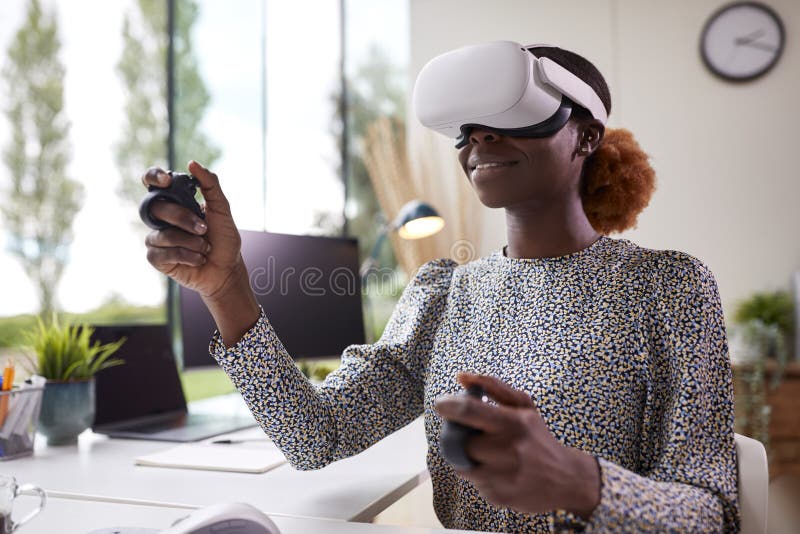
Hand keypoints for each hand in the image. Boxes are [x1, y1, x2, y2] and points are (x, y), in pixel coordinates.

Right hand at [142, 161, 243, 299]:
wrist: (227, 269)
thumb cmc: (224, 239)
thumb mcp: (222, 209)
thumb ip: (210, 185)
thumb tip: (192, 163)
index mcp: (175, 201)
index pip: (152, 181)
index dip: (153, 177)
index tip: (167, 180)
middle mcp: (162, 217)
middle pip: (157, 208)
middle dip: (183, 218)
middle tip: (203, 228)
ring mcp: (157, 237)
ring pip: (162, 234)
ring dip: (190, 242)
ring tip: (205, 247)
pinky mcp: (156, 258)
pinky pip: (161, 253)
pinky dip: (186, 256)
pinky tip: (198, 259)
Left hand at [434, 372, 600, 518]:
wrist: (567, 480)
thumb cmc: (537, 437)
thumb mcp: (524, 407)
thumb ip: (493, 387)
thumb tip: (461, 377)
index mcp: (514, 424)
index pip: (469, 411)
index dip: (448, 406)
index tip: (441, 404)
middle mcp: (509, 451)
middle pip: (462, 441)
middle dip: (462, 437)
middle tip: (472, 435)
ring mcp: (504, 477)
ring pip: (463, 464)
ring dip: (468, 457)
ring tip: (487, 454)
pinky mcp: (499, 497)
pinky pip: (473, 482)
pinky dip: (480, 474)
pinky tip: (497, 471)